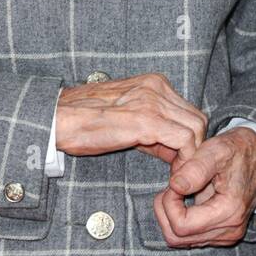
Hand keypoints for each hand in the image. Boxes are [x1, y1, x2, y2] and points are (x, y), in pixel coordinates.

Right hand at [55, 72, 206, 164]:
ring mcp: (153, 102)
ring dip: (191, 155)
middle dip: (194, 147)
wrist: (57, 118)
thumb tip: (173, 149)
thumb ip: (152, 127)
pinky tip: (172, 173)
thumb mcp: (126, 116)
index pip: (188, 111)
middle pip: (197, 119)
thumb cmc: (84, 119)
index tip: (177, 160)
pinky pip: (184, 141)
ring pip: (196, 128)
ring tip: (176, 173)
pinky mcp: (147, 120)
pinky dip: (185, 160)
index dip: (188, 139)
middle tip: (179, 169)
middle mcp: (157, 87)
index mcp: (153, 83)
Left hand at [152, 126, 255, 247]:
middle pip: (177, 237)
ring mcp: (226, 235)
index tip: (173, 183)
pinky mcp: (221, 234)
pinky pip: (189, 237)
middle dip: (166, 211)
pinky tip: (186, 199)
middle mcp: (229, 230)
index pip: (181, 226)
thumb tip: (176, 186)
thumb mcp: (216, 151)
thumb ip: (195, 169)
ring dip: (171, 215)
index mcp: (229, 212)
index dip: (169, 204)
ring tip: (178, 191)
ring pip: (180, 240)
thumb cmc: (235, 151)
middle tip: (171, 187)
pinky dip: (180, 219)